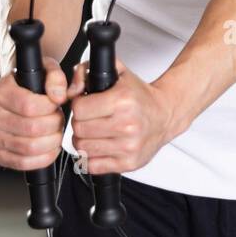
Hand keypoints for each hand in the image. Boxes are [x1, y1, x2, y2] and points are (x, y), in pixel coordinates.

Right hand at [0, 56, 79, 170]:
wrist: (17, 93)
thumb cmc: (33, 81)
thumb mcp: (45, 68)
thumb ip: (55, 77)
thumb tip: (58, 97)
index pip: (28, 106)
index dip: (50, 107)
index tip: (57, 103)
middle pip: (31, 128)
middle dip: (54, 125)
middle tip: (59, 119)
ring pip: (29, 147)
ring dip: (51, 141)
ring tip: (56, 131)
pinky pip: (22, 163)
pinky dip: (43, 158)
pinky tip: (51, 148)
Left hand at [68, 58, 178, 174]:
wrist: (165, 115)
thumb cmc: (140, 96)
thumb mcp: (117, 73)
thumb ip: (87, 71)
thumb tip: (70, 91)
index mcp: (123, 100)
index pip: (79, 108)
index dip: (79, 105)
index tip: (86, 104)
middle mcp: (127, 124)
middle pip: (79, 129)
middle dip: (80, 123)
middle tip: (91, 119)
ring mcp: (128, 146)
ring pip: (83, 148)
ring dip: (85, 140)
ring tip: (96, 132)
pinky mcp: (128, 163)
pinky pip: (93, 165)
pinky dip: (92, 157)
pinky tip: (101, 146)